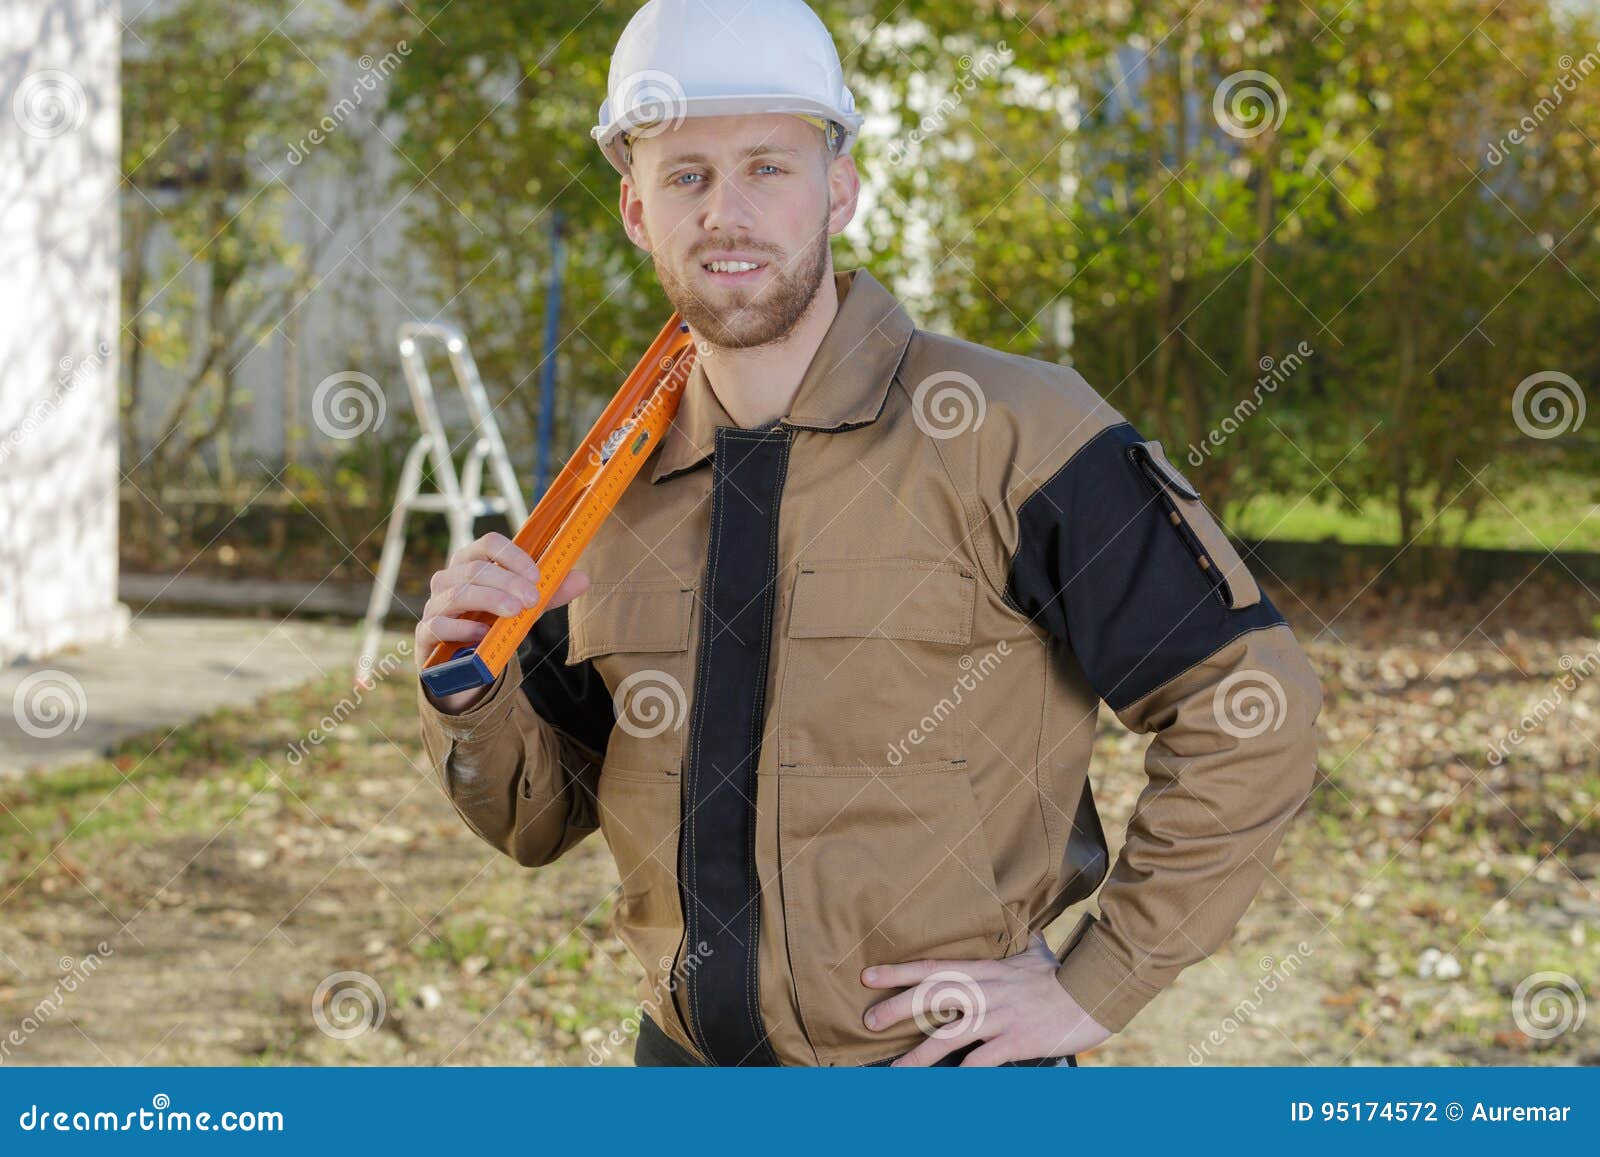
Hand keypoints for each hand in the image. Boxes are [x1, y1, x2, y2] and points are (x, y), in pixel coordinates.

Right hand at [416, 532, 588, 713]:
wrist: (464, 664)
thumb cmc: (492, 624)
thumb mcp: (524, 608)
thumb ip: (549, 594)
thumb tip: (582, 579)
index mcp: (471, 563)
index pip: (487, 544)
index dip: (512, 556)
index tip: (536, 575)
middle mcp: (448, 579)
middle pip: (474, 568)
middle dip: (507, 581)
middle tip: (533, 599)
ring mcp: (434, 605)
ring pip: (456, 593)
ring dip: (489, 599)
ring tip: (514, 612)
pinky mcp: (425, 634)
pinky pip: (438, 625)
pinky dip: (462, 628)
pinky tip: (483, 634)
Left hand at [860, 931, 1112, 1065]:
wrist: (1094, 992)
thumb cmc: (1064, 974)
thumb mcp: (1037, 954)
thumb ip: (1025, 946)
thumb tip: (1029, 931)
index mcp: (985, 971)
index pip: (933, 967)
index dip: (899, 971)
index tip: (869, 975)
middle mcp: (985, 991)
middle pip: (932, 996)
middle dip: (897, 1007)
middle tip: (868, 1019)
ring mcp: (999, 1017)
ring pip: (950, 1034)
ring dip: (920, 1055)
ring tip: (896, 1071)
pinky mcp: (1015, 1041)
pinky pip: (982, 1061)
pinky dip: (964, 1075)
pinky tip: (948, 1086)